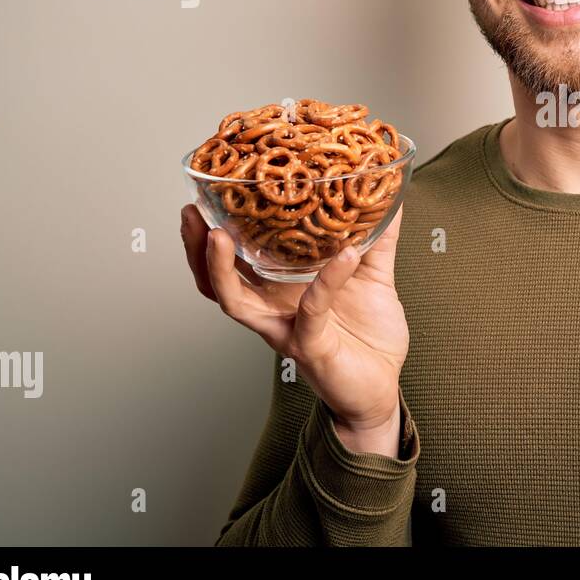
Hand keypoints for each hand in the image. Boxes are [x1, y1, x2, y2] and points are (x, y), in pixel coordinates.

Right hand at [180, 203, 407, 438]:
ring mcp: (285, 328)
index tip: (210, 193)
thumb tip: (388, 195)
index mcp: (281, 288)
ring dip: (221, 270)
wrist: (381, 386)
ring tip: (219, 235)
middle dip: (197, 248)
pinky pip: (311, 310)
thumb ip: (378, 238)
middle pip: (216, 281)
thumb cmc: (368, 336)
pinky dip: (327, 282)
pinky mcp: (308, 347)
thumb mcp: (373, 276)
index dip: (217, 229)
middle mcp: (273, 308)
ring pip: (236, 302)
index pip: (238, 258)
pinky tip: (345, 257)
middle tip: (191, 214)